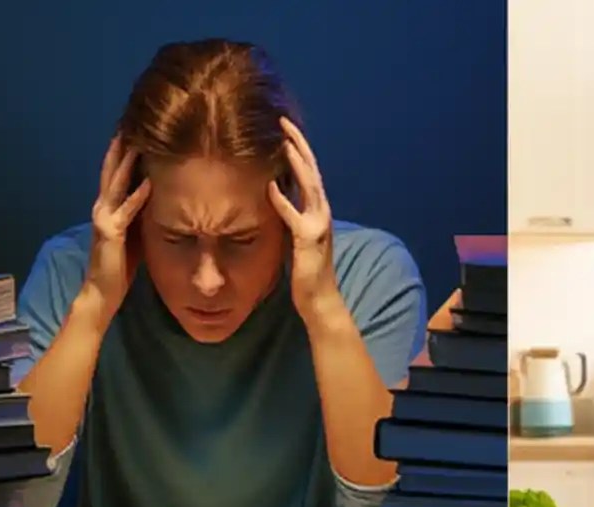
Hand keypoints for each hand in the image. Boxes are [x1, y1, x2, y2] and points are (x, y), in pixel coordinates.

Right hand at [85, 135, 150, 327]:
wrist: (103, 291)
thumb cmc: (122, 263)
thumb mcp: (136, 230)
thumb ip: (143, 211)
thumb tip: (162, 193)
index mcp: (109, 205)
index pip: (116, 171)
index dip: (123, 149)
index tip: (135, 128)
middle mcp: (102, 206)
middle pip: (112, 169)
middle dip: (121, 145)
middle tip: (131, 120)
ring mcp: (104, 218)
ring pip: (115, 183)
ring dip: (127, 161)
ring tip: (138, 139)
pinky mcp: (110, 233)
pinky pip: (127, 210)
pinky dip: (138, 195)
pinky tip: (150, 182)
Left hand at [267, 117, 338, 320]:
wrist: (319, 298)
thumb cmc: (306, 268)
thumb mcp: (297, 233)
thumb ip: (291, 212)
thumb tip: (276, 190)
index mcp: (318, 209)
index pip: (309, 171)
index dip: (299, 147)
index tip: (285, 127)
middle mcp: (322, 212)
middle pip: (312, 170)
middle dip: (299, 144)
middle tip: (285, 121)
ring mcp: (318, 224)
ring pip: (310, 186)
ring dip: (297, 163)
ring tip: (284, 142)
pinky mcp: (308, 240)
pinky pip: (294, 216)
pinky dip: (283, 200)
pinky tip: (271, 187)